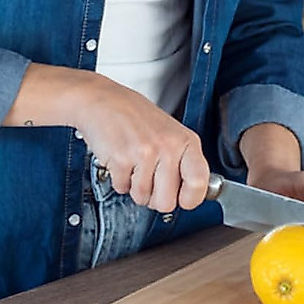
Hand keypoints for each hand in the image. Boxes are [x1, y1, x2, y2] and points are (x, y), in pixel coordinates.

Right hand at [73, 74, 210, 212]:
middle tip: (149, 180)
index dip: (190, 199)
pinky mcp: (122, 159)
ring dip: (135, 187)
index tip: (183, 199)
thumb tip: (192, 195)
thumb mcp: (171, 133)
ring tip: (134, 164)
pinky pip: (123, 189)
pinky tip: (121, 160)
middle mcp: (169, 147)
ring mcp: (146, 153)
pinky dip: (119, 180)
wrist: (104, 100)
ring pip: (143, 198)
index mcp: (187, 141)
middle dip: (155, 198)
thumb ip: (183, 162)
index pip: (200, 183)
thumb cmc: (137, 117)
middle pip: (167, 202)